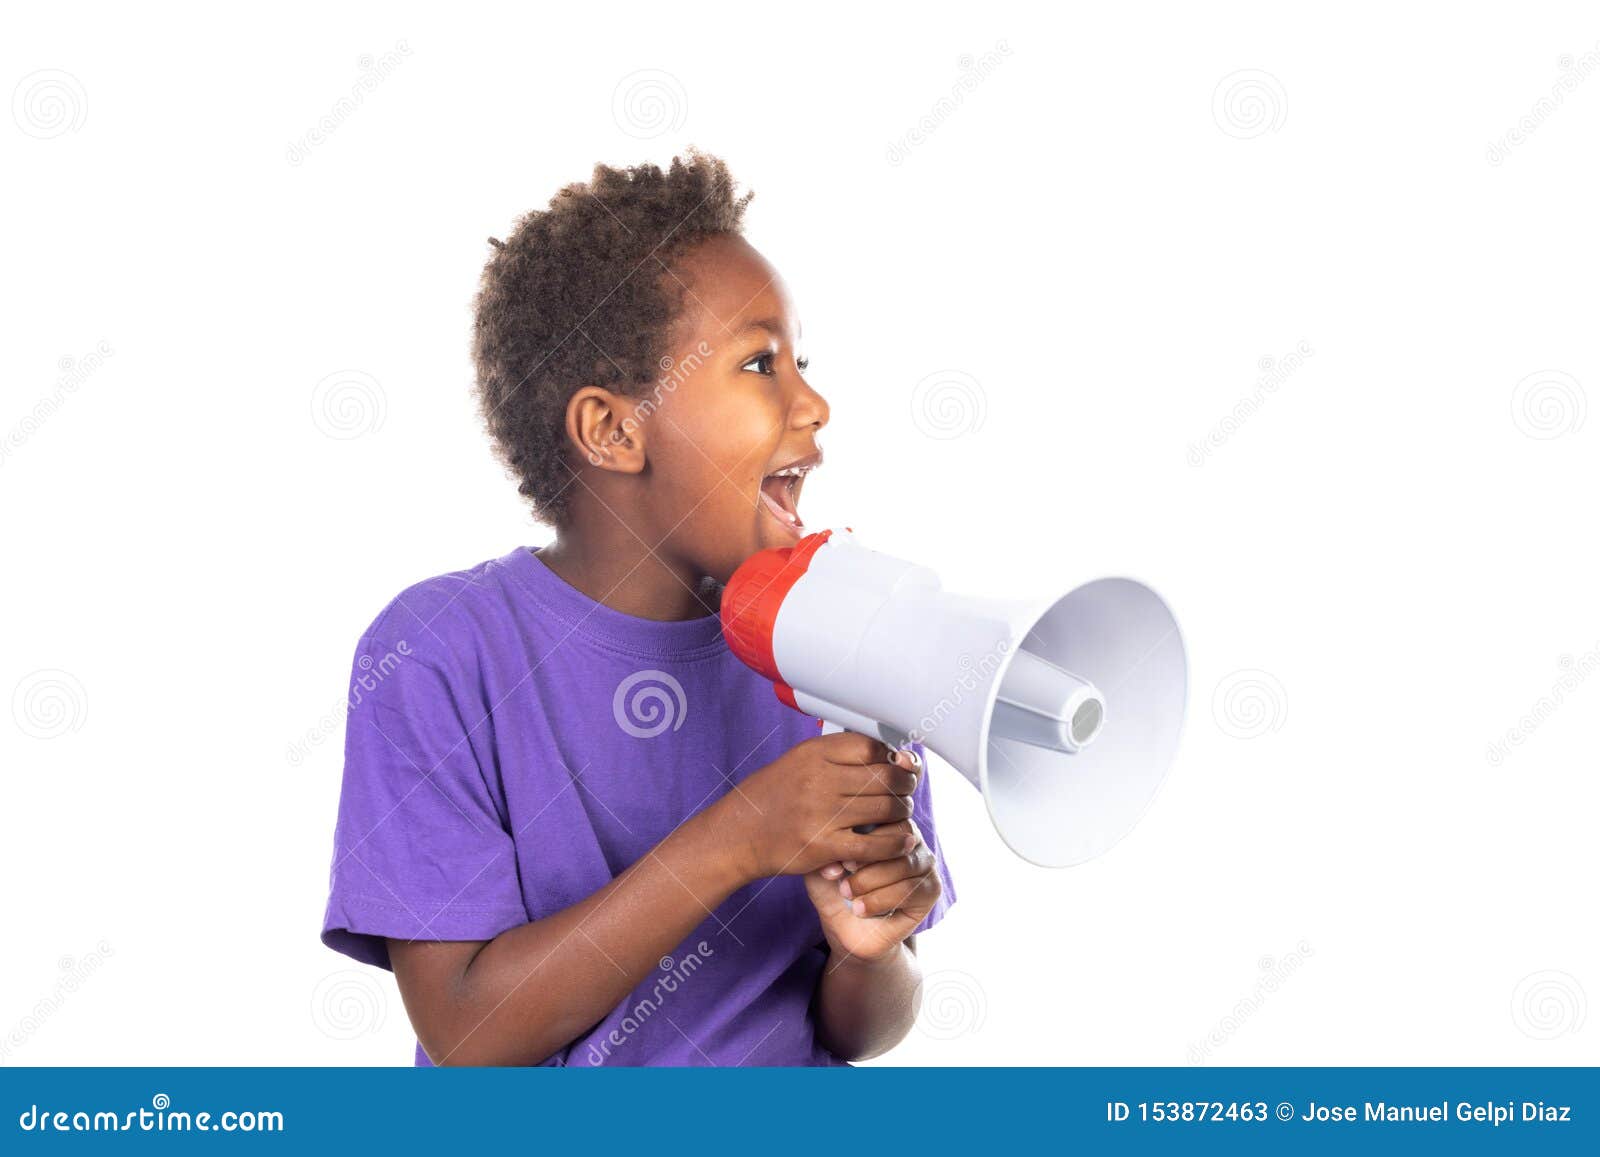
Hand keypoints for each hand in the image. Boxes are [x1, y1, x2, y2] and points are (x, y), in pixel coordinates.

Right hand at [711, 731, 919, 882]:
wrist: (737, 835)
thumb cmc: (770, 797)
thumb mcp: (797, 762)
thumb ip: (835, 757)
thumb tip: (883, 753)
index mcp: (813, 753)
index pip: (870, 746)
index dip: (891, 755)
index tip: (898, 763)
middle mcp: (818, 779)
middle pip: (884, 776)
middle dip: (905, 783)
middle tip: (907, 788)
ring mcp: (821, 813)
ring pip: (885, 808)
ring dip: (902, 811)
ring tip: (902, 813)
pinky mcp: (823, 846)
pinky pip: (874, 845)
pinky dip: (895, 844)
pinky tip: (903, 841)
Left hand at [805, 754, 941, 961]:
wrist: (845, 928)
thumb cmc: (831, 887)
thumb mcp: (822, 860)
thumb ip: (828, 840)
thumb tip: (840, 837)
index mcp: (886, 819)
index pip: (885, 809)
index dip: (863, 830)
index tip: (840, 854)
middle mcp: (910, 835)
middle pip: (899, 832)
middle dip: (868, 854)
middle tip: (844, 869)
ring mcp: (924, 861)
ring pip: (903, 862)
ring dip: (870, 880)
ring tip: (846, 892)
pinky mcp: (931, 889)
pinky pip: (910, 888)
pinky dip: (880, 900)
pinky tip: (860, 908)